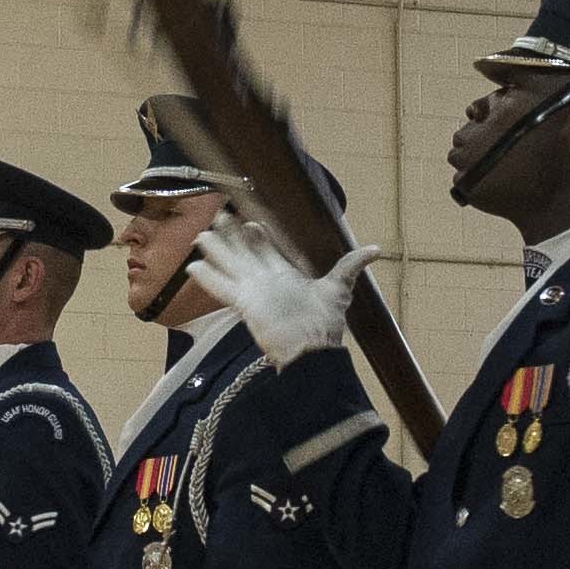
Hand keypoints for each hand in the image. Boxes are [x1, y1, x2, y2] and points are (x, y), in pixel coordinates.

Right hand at [187, 214, 366, 365]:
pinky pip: (222, 288)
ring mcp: (254, 292)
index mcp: (286, 276)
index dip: (260, 235)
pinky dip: (208, 278)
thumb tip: (377, 249)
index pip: (269, 250)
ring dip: (216, 251)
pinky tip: (192, 267)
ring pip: (230, 266)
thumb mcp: (340, 288)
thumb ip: (351, 265)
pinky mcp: (245, 304)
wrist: (311, 351)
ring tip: (201, 236)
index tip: (252, 220)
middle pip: (245, 253)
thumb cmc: (325, 323)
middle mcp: (267, 281)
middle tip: (220, 217)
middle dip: (233, 236)